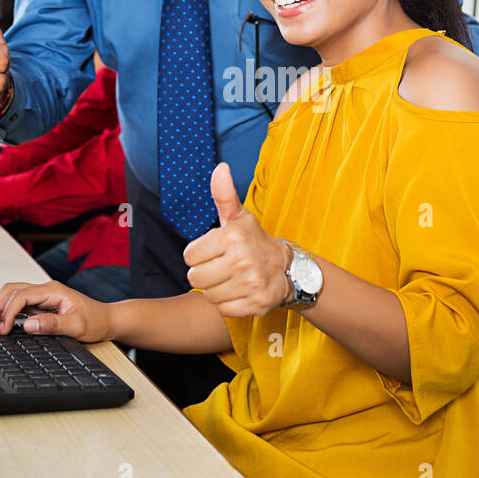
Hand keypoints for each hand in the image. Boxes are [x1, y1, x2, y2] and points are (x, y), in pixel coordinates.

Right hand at [0, 280, 112, 340]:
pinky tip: (2, 322)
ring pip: (12, 294)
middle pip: (11, 289)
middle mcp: (46, 289)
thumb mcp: (76, 326)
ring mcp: (43, 296)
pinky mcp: (42, 304)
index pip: (22, 296)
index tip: (4, 329)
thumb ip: (51, 325)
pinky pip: (19, 303)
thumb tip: (27, 325)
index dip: (8, 312)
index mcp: (53, 290)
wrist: (108, 320)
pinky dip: (7, 311)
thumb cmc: (96, 321)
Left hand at [182, 163, 289, 317]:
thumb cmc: (254, 241)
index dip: (200, 254)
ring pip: (209, 296)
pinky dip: (229, 304)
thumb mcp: (239, 217)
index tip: (216, 252)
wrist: (289, 269)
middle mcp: (242, 261)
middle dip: (206, 274)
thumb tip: (220, 168)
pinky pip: (223, 309)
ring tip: (232, 279)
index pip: (189, 256)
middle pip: (195, 279)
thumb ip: (224, 194)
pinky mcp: (255, 304)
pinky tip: (240, 292)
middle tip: (222, 268)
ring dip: (217, 290)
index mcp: (233, 237)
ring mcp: (250, 284)